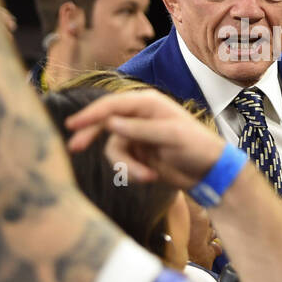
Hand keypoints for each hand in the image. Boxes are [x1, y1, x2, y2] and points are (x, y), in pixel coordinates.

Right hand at [64, 89, 226, 189]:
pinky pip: (122, 162)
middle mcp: (139, 117)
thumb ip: (140, 129)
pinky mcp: (138, 154)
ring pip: (113, 148)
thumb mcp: (171, 136)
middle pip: (104, 122)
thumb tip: (110, 123)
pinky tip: (151, 177)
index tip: (73, 124)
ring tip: (146, 177)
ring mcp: (137, 136)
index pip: (112, 105)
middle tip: (74, 147)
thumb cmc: (197, 147)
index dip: (91, 113)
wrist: (209, 172)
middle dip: (91, 135)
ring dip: (126, 165)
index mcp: (148, 104)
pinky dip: (132, 172)